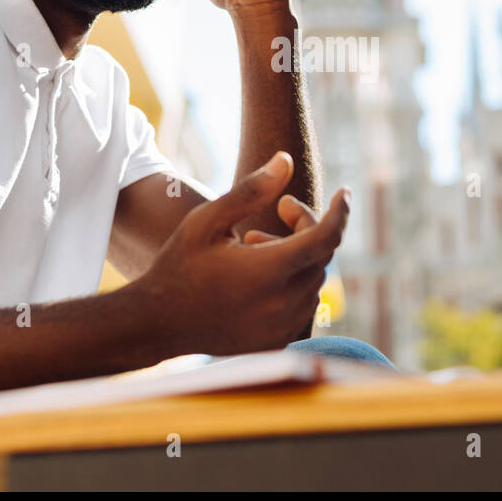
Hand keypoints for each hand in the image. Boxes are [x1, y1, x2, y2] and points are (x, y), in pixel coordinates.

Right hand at [140, 152, 350, 355]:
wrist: (157, 324)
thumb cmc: (179, 265)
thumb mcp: (208, 221)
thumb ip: (251, 191)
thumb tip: (286, 160)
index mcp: (269, 270)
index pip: (326, 236)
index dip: (340, 211)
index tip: (344, 192)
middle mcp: (283, 303)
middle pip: (320, 254)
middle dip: (303, 228)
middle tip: (268, 217)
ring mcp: (283, 326)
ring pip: (313, 280)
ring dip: (295, 256)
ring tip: (252, 247)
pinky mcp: (278, 340)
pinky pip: (303, 304)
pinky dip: (292, 283)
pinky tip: (256, 278)